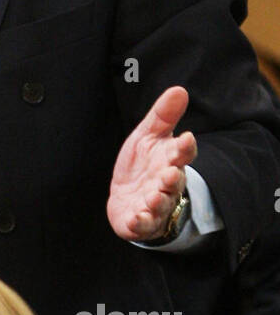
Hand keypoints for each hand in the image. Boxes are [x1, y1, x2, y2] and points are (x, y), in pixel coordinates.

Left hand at [108, 86, 195, 240]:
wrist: (129, 198)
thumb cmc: (144, 165)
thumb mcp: (149, 136)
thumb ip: (163, 116)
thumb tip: (179, 89)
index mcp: (170, 161)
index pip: (182, 153)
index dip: (184, 147)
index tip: (186, 138)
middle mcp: (166, 185)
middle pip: (174, 182)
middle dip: (173, 179)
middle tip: (170, 174)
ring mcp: (154, 205)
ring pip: (161, 205)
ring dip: (158, 201)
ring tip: (153, 197)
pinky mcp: (139, 222)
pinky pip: (142, 225)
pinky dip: (140, 223)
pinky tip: (136, 218)